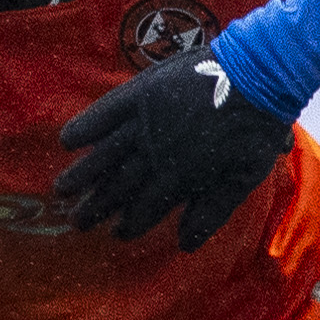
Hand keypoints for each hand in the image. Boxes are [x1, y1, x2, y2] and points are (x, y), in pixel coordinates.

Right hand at [56, 52, 295, 249]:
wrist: (258, 75)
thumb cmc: (257, 128)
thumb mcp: (243, 178)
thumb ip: (212, 211)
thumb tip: (185, 244)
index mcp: (182, 176)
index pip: (148, 207)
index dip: (132, 223)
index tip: (118, 234)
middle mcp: (157, 153)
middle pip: (121, 185)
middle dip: (99, 206)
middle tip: (78, 222)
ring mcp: (147, 121)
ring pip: (107, 154)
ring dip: (83, 174)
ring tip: (61, 191)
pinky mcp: (142, 92)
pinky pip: (106, 112)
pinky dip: (87, 125)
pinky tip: (66, 140)